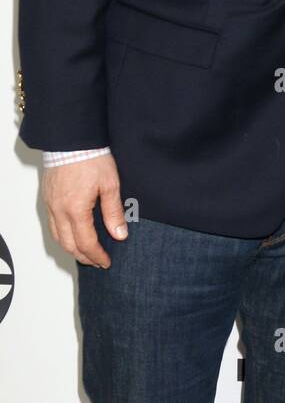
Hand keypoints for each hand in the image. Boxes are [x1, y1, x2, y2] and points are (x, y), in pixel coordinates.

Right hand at [42, 153, 127, 267]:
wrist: (71, 140)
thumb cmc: (91, 158)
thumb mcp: (110, 185)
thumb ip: (114, 212)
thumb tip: (119, 235)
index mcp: (76, 210)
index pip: (86, 243)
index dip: (97, 256)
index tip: (106, 262)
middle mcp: (59, 211)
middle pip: (69, 245)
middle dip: (84, 257)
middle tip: (98, 262)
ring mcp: (50, 205)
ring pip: (57, 237)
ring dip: (71, 249)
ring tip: (86, 253)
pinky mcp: (47, 198)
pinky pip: (52, 225)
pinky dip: (62, 236)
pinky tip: (72, 236)